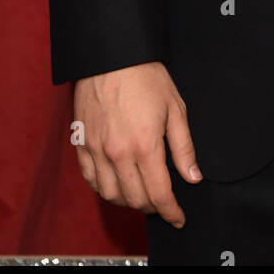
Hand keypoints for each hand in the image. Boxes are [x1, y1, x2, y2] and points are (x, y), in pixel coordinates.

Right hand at [72, 61, 200, 226]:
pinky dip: (104, 188)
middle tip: (162, 204)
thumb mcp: (175, 108)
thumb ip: (184, 147)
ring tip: (141, 195)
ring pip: (111, 194)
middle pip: (135, 199)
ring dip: (128, 201)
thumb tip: (193, 177)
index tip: (178, 218)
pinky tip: (116, 183)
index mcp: (145, 145)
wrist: (111, 55)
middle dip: (152, 207)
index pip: (159, 193)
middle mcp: (118, 153)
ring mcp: (96, 150)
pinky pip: (90, 179)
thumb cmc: (146, 77)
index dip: (171, 211)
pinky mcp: (81, 143)